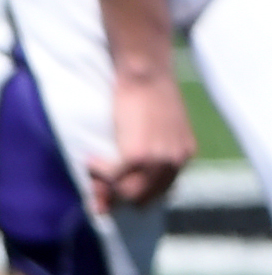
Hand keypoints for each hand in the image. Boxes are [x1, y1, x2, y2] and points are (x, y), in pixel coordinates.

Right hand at [93, 69, 197, 208]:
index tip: (118, 199)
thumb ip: (154, 147)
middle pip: (144, 197)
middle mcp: (175, 162)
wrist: (147, 74)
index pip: (161, 189)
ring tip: (93, 173)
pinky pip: (113, 176)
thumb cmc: (150, 92)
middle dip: (119, 199)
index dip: (137, 195)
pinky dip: (98, 171)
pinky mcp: (137, 155)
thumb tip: (133, 167)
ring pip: (129, 192)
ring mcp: (157, 160)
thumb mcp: (160, 125)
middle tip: (99, 199)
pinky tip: (90, 160)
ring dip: (107, 187)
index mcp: (184, 154)